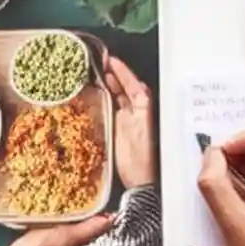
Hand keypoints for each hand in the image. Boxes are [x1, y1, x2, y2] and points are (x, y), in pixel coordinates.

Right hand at [104, 56, 155, 188]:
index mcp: (144, 112)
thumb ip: (136, 113)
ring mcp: (128, 121)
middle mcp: (137, 114)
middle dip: (117, 74)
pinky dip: (108, 98)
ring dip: (113, 84)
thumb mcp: (140, 135)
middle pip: (128, 88)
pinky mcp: (120, 129)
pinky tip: (100, 92)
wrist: (140, 183)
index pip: (134, 86)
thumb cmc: (141, 164)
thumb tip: (137, 90)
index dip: (124, 73)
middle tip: (103, 62)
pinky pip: (115, 108)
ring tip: (101, 73)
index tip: (113, 61)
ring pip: (121, 96)